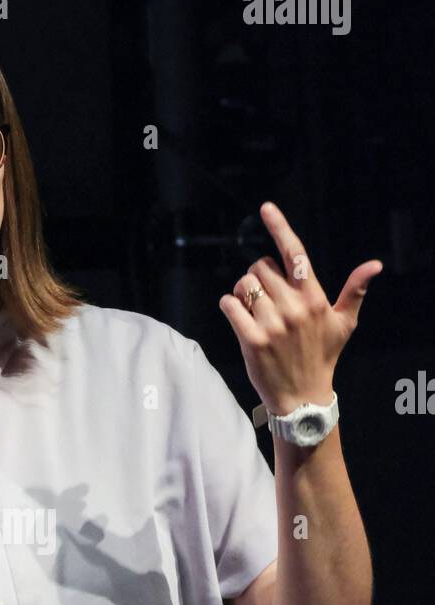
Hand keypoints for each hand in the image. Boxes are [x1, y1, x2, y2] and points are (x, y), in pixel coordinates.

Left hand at [219, 202, 382, 414]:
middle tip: (265, 297)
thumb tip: (375, 265)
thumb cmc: (323, 356)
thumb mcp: (344, 324)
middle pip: (261, 266)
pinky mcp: (251, 339)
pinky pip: (230, 305)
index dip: (279, 227)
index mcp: (315, 298)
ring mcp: (272, 324)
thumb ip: (355, 291)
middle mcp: (294, 307)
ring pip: (244, 284)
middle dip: (259, 277)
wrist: (302, 397)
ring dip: (243, 292)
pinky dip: (229, 306)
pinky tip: (239, 316)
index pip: (295, 254)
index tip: (266, 208)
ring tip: (254, 310)